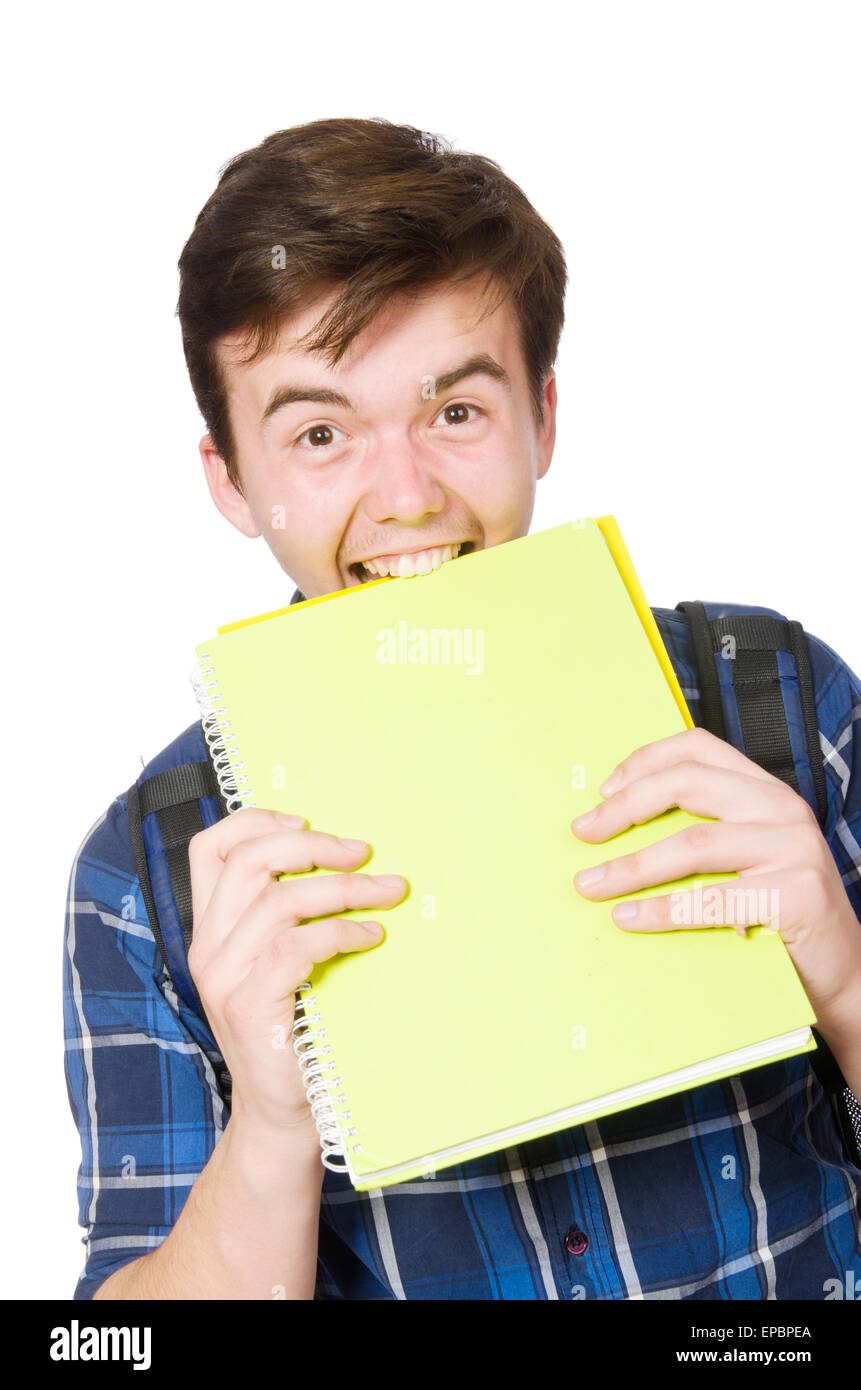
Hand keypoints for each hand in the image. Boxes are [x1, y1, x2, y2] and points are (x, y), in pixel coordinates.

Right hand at [187, 808, 406, 1138]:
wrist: (284, 1115)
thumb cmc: (296, 1032)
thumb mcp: (281, 964)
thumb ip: (287, 918)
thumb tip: (345, 857)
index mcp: (210, 929)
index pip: (210, 849)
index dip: (255, 820)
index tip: (306, 819)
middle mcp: (208, 947)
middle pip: (250, 860)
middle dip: (313, 845)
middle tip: (364, 852)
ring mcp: (225, 977)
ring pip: (279, 898)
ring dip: (343, 888)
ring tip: (388, 892)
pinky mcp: (250, 1006)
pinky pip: (295, 946)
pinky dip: (340, 931)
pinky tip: (372, 935)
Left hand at [570, 727, 860, 1028]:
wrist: (843, 975)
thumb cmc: (778, 917)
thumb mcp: (745, 860)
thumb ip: (702, 834)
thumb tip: (614, 827)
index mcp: (765, 791)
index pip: (698, 748)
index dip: (645, 761)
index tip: (602, 791)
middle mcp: (782, 808)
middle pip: (686, 785)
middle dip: (624, 808)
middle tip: (583, 833)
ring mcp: (793, 848)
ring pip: (692, 844)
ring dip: (631, 867)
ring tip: (591, 885)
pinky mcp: (797, 894)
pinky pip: (711, 899)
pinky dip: (661, 910)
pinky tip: (630, 918)